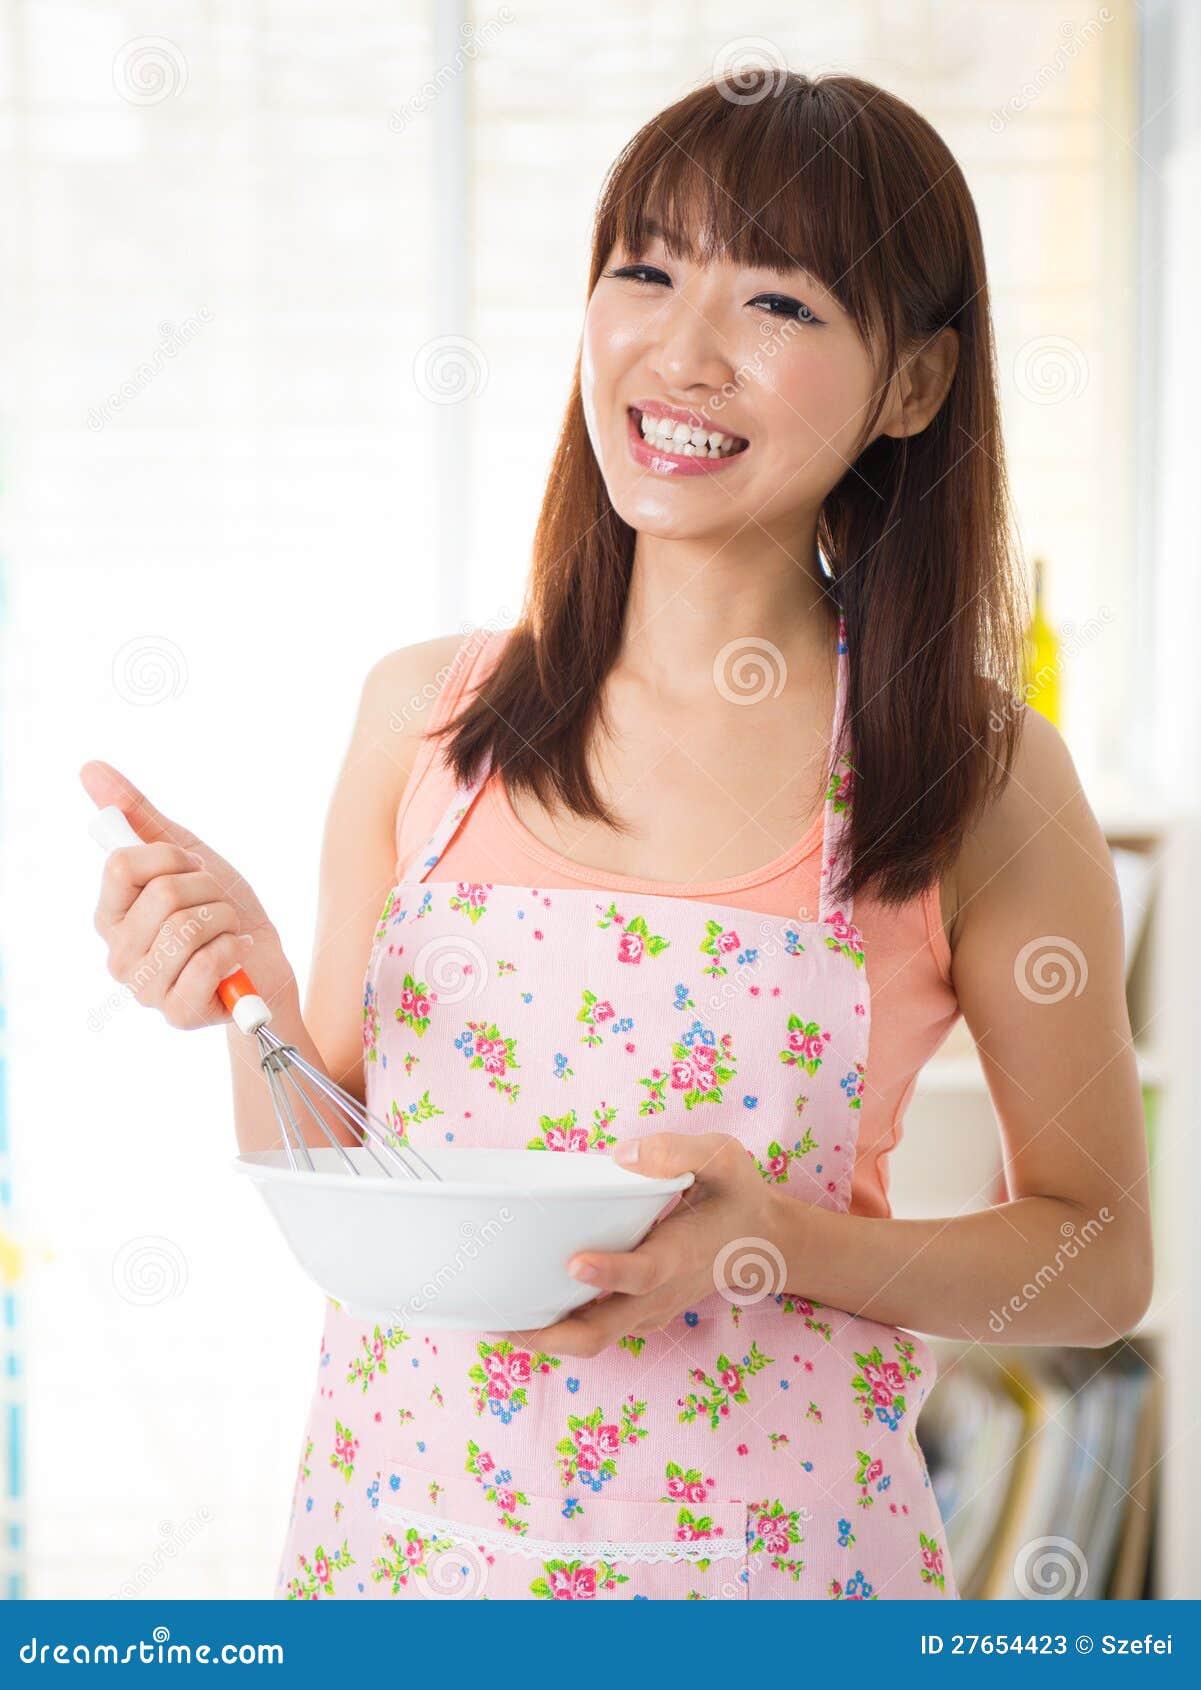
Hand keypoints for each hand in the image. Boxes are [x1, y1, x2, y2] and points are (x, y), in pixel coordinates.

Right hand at [82, 759, 295, 1028]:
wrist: (264, 962)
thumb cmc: (220, 909)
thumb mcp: (186, 856)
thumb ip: (139, 816)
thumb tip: (90, 768)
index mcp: (110, 915)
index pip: (121, 865)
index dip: (171, 858)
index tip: (191, 868)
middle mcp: (117, 955)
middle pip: (164, 894)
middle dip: (209, 890)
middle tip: (217, 906)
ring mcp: (144, 989)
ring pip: (188, 927)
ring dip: (225, 919)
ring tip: (228, 931)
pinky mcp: (176, 1014)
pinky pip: (207, 963)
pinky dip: (235, 948)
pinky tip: (237, 954)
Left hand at [507, 1131, 782, 1358]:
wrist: (763, 1244)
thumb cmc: (737, 1195)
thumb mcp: (725, 1158)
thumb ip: (678, 1152)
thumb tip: (624, 1155)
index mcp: (680, 1255)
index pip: (643, 1272)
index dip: (610, 1272)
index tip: (574, 1261)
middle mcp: (659, 1294)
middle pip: (601, 1331)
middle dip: (549, 1333)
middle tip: (498, 1319)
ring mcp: (647, 1311)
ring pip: (592, 1338)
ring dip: (544, 1335)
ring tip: (492, 1318)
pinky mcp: (637, 1314)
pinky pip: (594, 1330)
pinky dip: (557, 1327)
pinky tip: (521, 1308)